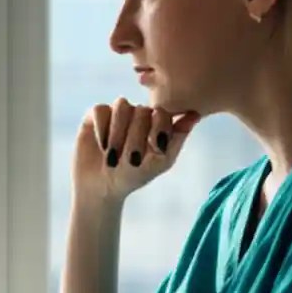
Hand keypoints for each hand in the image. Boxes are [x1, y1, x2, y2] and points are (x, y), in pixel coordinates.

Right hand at [72, 98, 198, 206]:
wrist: (101, 187)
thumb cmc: (133, 176)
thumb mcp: (161, 162)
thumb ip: (177, 137)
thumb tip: (196, 114)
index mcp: (156, 122)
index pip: (162, 113)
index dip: (157, 131)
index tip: (153, 152)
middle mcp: (137, 113)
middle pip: (142, 110)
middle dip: (135, 139)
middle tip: (130, 161)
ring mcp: (116, 112)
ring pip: (121, 106)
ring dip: (118, 134)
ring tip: (112, 156)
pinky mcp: (95, 115)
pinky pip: (100, 110)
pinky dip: (102, 129)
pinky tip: (102, 147)